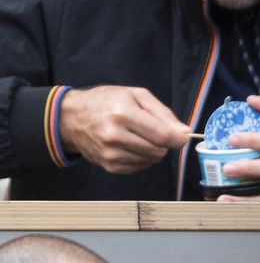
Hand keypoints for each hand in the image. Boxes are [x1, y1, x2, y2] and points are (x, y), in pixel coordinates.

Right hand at [58, 85, 189, 172]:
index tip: (183, 137)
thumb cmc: (107, 101)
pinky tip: (131, 145)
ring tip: (139, 136)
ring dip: (153, 151)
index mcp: (123, 114)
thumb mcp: (136, 95)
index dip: (179, 139)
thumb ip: (163, 113)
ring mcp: (110, 153)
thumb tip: (184, 132)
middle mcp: (114, 135)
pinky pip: (139, 167)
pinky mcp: (108, 165)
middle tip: (154, 132)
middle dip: (164, 143)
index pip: (163, 136)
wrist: (71, 117)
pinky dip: (142, 158)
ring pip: (151, 160)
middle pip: (159, 150)